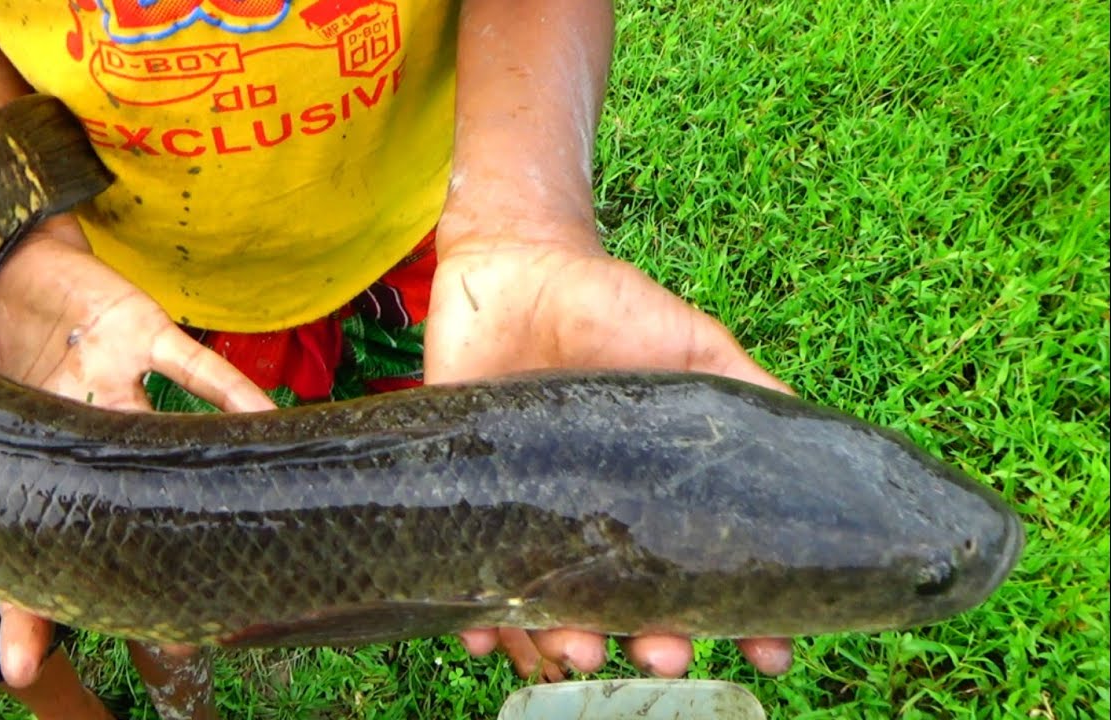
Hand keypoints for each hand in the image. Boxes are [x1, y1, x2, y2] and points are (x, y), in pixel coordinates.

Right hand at [0, 215, 272, 686]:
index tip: (24, 670)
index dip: (26, 609)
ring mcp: (115, 383)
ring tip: (238, 538)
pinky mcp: (139, 330)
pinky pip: (193, 367)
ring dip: (197, 483)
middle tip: (179, 637)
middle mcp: (85, 431)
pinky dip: (228, 391)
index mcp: (35, 456)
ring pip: (162, 443)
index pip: (31, 544)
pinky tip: (265, 421)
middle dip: (140, 567)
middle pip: (115, 510)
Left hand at [424, 227, 794, 680]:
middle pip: (630, 612)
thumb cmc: (609, 306)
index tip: (770, 650)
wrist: (512, 268)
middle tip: (661, 655)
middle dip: (652, 645)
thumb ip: (745, 393)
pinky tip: (489, 635)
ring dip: (568, 645)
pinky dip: (482, 620)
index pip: (704, 575)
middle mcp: (598, 521)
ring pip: (554, 613)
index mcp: (655, 496)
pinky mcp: (468, 505)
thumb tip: (820, 448)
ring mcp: (532, 518)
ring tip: (575, 652)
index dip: (744, 620)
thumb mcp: (693, 346)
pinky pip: (472, 582)